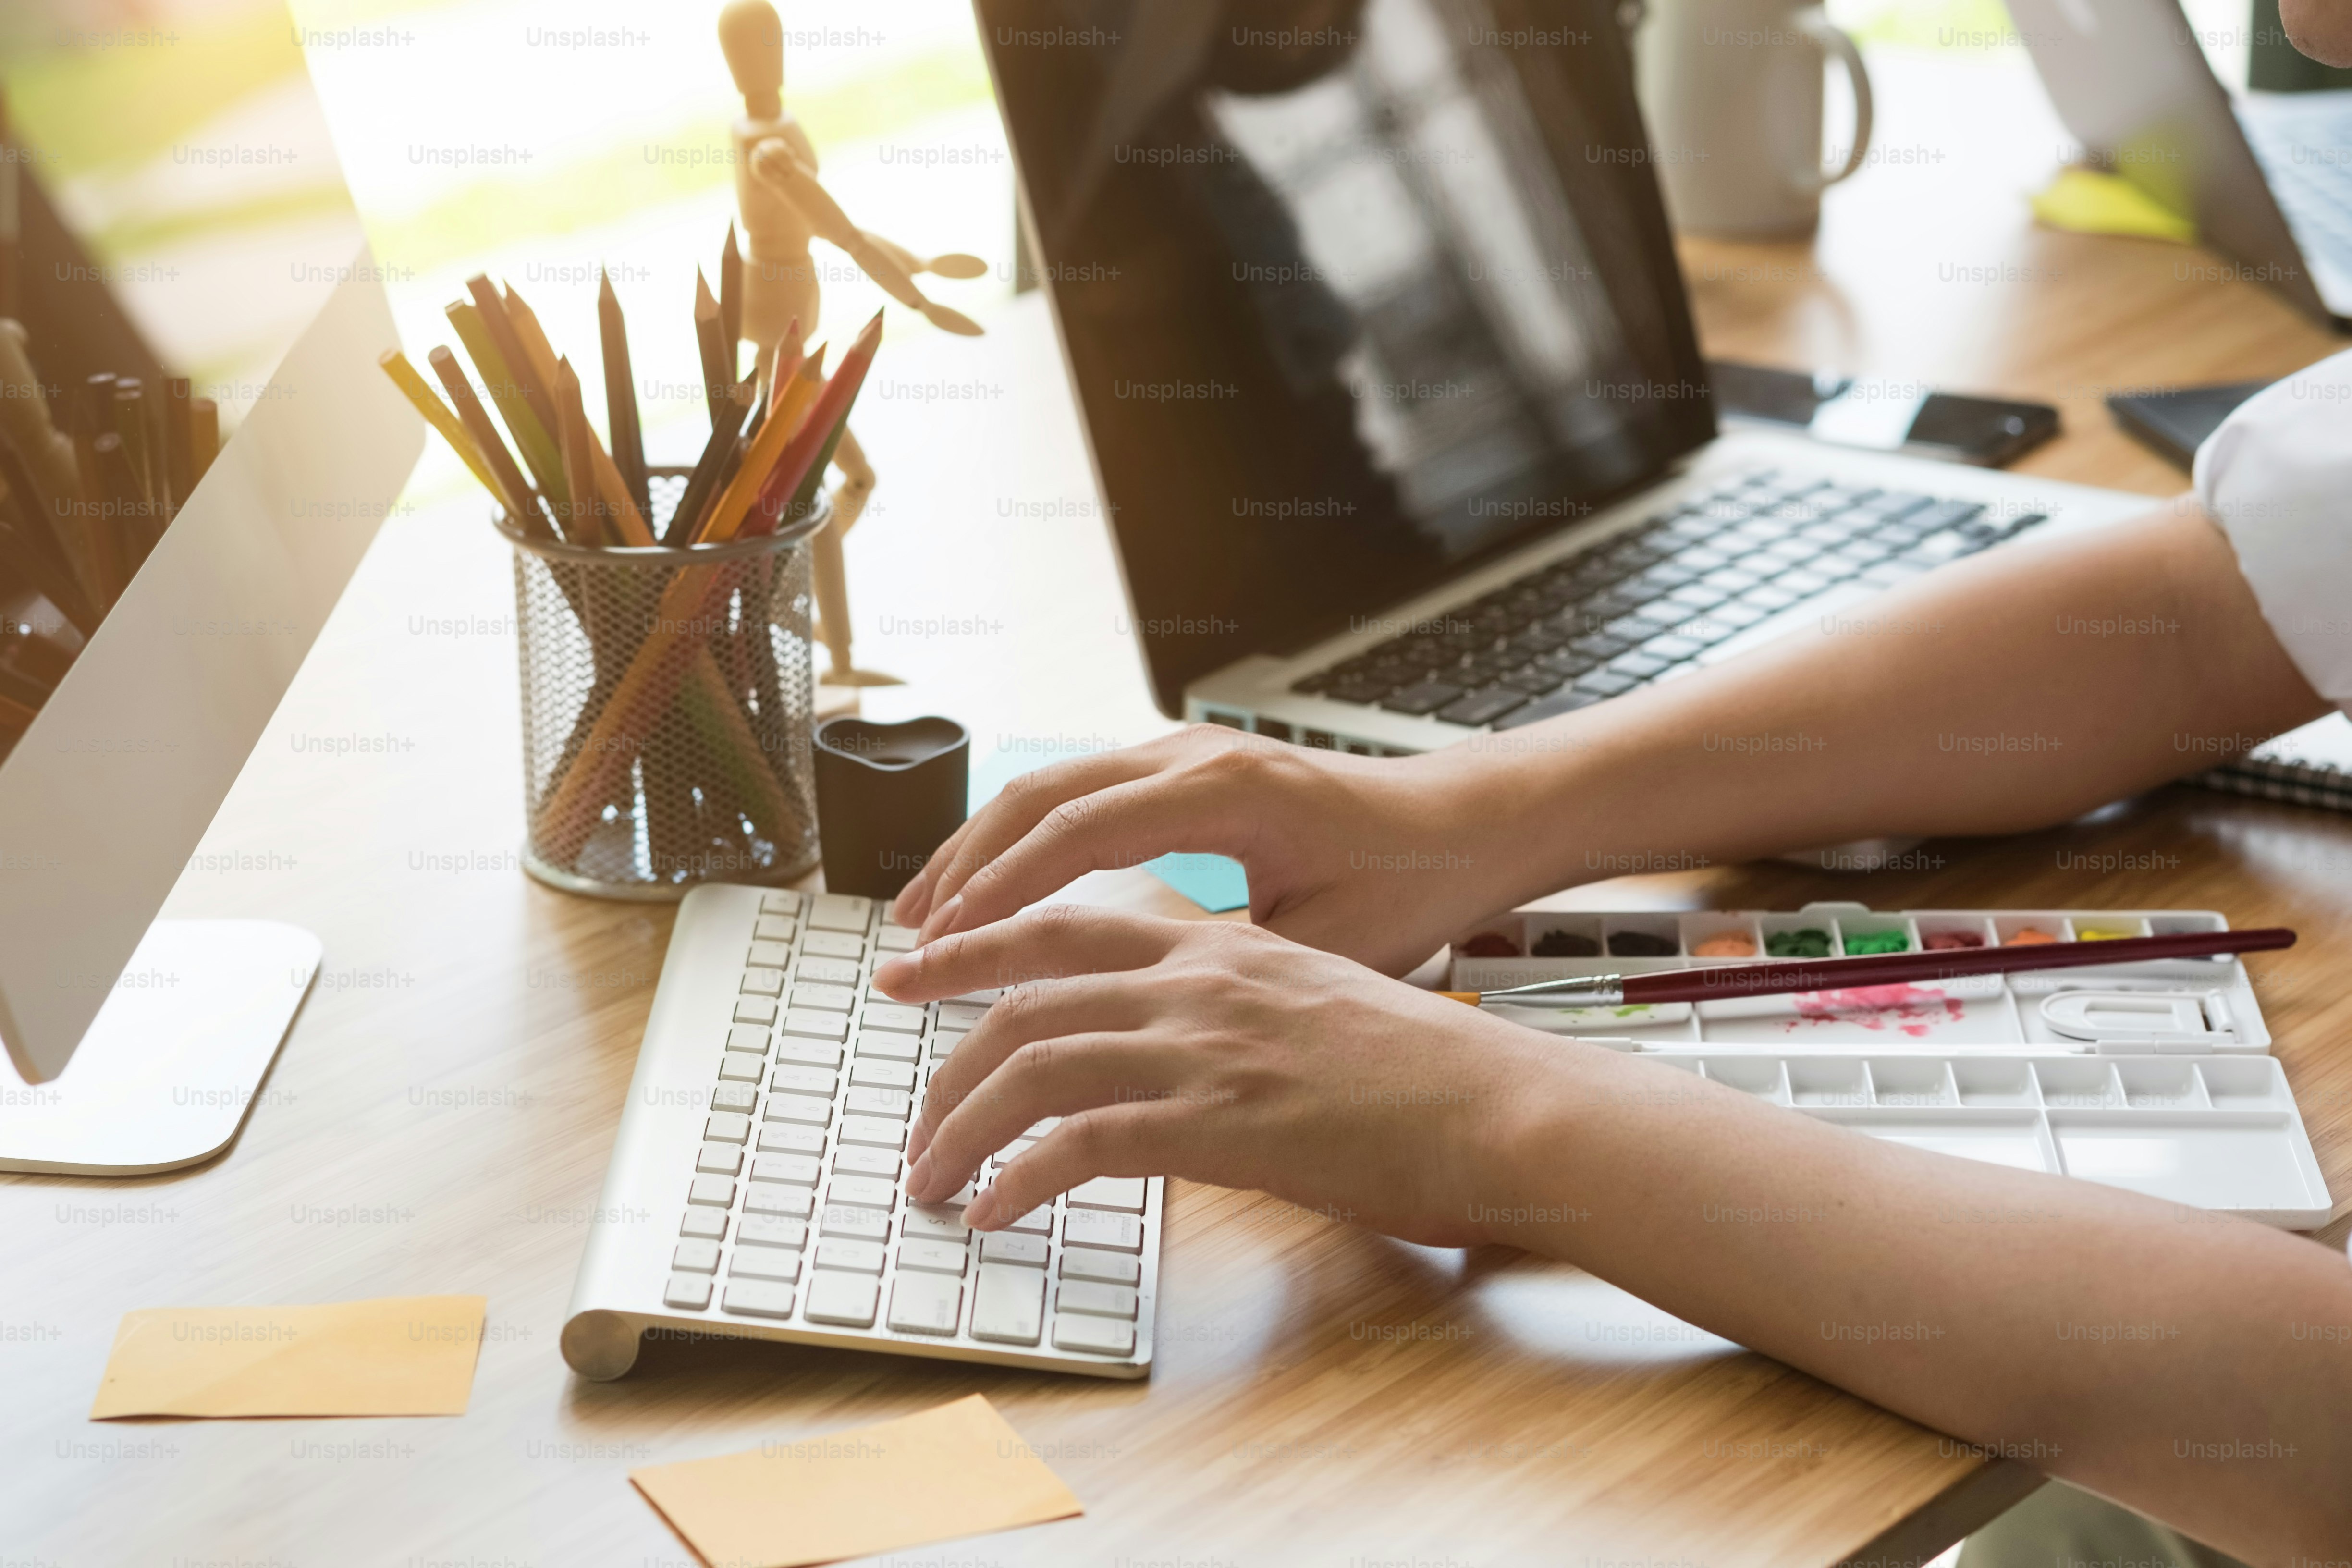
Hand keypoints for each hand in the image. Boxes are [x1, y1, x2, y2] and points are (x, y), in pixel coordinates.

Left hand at [875, 905, 1553, 1246]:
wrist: (1506, 1108)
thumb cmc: (1431, 1079)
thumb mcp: (1320, 1014)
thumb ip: (1239, 1019)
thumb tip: (1182, 1059)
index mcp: (1224, 951)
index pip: (1071, 927)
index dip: (982, 945)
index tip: (922, 970)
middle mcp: (1201, 982)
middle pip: (1027, 990)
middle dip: (942, 1040)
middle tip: (900, 1096)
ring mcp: (1205, 1047)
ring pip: (1033, 1065)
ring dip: (962, 1126)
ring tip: (931, 1178)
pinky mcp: (1217, 1121)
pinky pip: (1078, 1143)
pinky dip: (1019, 1178)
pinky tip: (996, 1211)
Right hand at [891, 725, 1527, 976]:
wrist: (1472, 822)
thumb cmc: (1415, 883)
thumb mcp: (1328, 941)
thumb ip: (1233, 960)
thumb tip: (1146, 1008)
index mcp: (1224, 792)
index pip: (1075, 832)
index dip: (999, 891)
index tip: (943, 946)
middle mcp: (1193, 757)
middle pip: (1039, 798)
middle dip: (961, 869)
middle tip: (906, 942)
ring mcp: (1186, 756)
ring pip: (1050, 789)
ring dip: (981, 851)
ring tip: (927, 919)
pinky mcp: (1188, 773)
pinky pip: (1080, 794)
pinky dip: (1025, 842)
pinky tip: (998, 890)